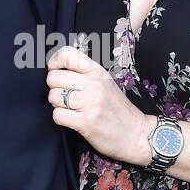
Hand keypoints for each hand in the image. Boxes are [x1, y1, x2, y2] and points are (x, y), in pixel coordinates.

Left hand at [46, 45, 153, 166]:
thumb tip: (56, 71)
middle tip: (65, 97)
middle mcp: (94, 84)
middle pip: (53, 78)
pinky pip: (58, 115)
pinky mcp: (86, 122)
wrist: (136, 134)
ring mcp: (90, 103)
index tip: (56, 72)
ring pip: (53, 96)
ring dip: (57, 105)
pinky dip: (60, 119)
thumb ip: (84, 75)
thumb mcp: (105, 84)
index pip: (68, 54)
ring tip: (71, 110)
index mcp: (97, 72)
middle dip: (54, 89)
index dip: (54, 62)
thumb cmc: (118, 110)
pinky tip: (72, 120)